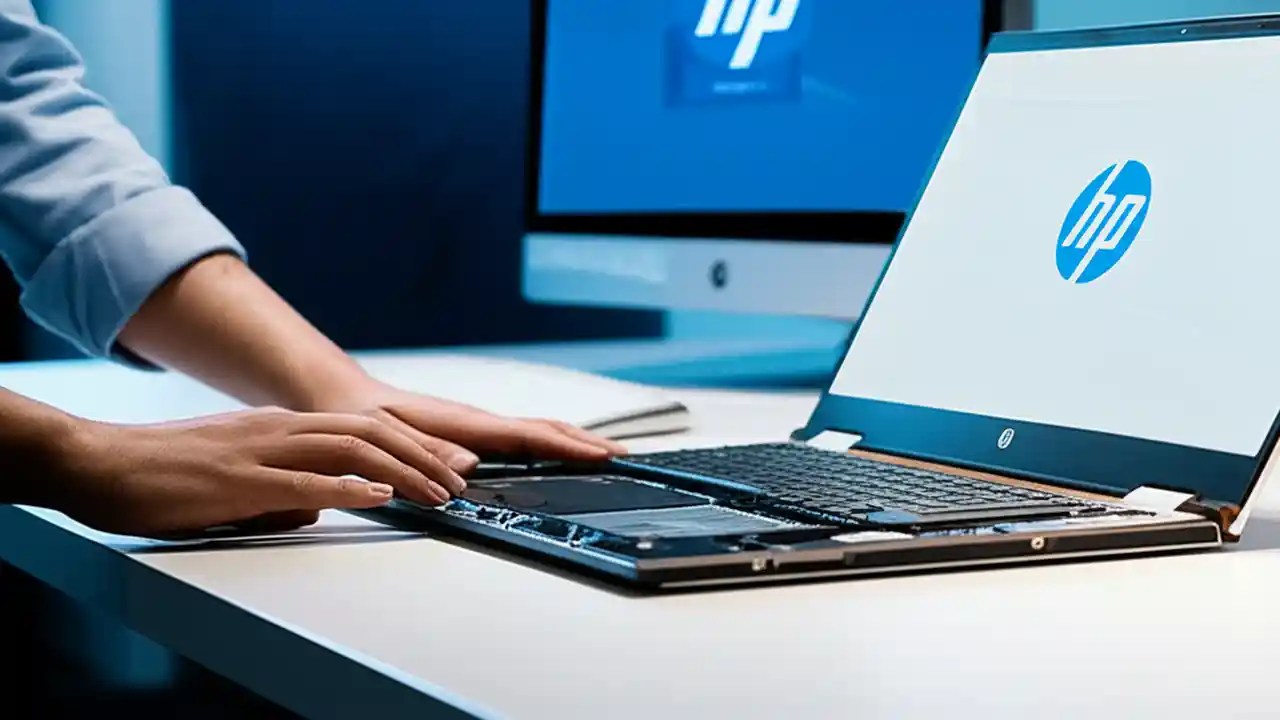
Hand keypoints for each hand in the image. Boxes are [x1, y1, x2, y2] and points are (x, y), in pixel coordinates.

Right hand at [46, 407, 467, 537]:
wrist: (98, 463)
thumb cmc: (161, 474)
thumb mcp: (236, 478)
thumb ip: (283, 490)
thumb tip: (323, 509)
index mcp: (279, 426)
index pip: (360, 429)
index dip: (409, 446)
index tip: (445, 467)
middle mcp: (277, 428)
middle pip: (368, 433)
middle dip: (422, 457)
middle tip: (459, 482)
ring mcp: (260, 450)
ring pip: (349, 450)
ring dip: (401, 471)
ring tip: (437, 493)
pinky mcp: (239, 479)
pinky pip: (305, 481)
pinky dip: (348, 487)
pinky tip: (379, 496)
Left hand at [305, 377, 628, 473]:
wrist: (342, 400)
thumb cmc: (360, 420)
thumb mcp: (385, 439)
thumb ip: (426, 453)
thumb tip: (470, 467)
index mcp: (464, 424)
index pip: (527, 436)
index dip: (567, 446)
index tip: (602, 454)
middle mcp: (477, 422)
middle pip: (544, 429)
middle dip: (584, 442)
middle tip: (624, 456)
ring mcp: (477, 426)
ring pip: (536, 431)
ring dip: (572, 441)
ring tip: (606, 454)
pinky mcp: (471, 433)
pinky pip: (520, 438)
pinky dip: (549, 444)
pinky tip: (557, 456)